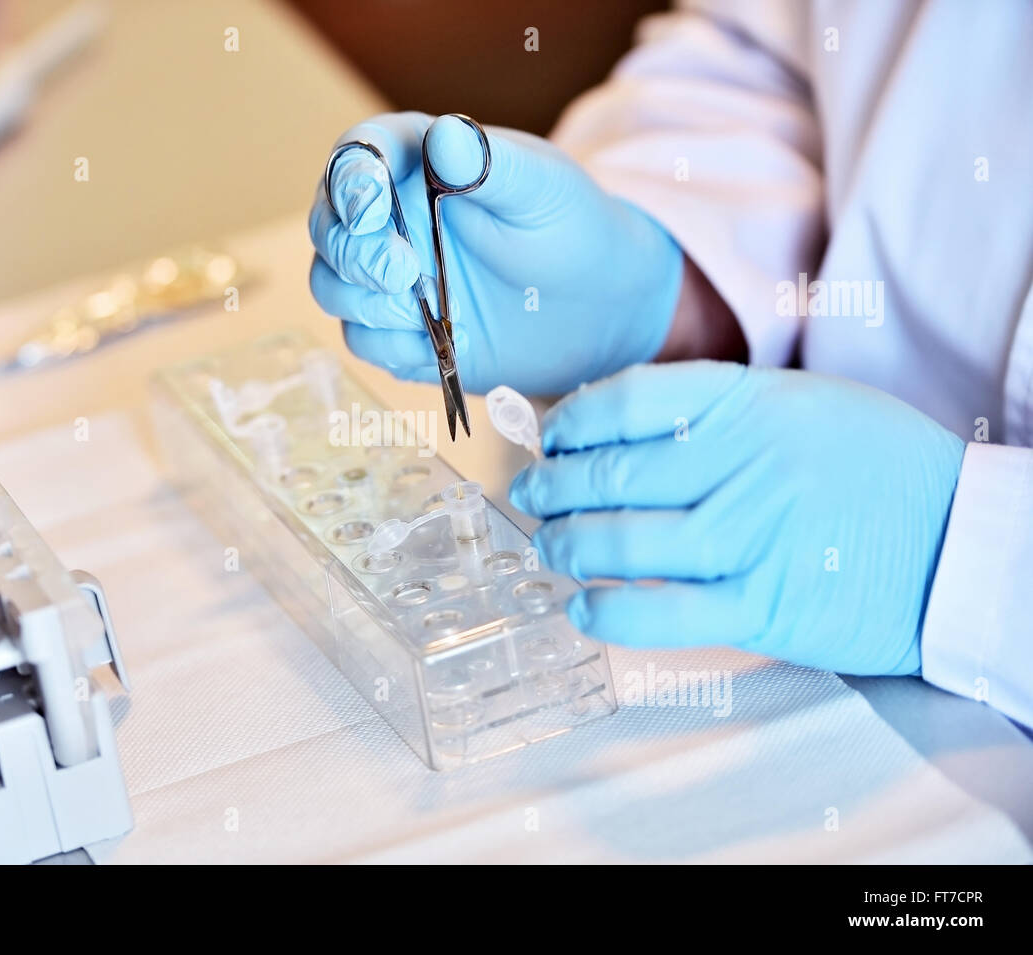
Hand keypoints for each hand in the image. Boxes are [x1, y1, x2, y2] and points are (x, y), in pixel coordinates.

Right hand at [308, 112, 683, 394]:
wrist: (598, 307)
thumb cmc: (570, 229)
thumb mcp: (539, 189)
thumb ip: (487, 165)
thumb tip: (444, 136)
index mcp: (416, 162)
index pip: (356, 156)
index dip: (349, 182)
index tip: (369, 212)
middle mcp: (390, 218)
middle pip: (329, 228)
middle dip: (355, 254)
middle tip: (404, 273)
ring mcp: (388, 277)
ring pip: (331, 286)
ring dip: (364, 301)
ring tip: (423, 308)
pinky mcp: (398, 331)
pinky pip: (363, 340)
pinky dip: (393, 346)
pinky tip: (444, 343)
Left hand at [509, 362, 964, 674]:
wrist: (961, 543)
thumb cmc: (878, 470)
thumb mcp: (803, 406)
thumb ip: (718, 411)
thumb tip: (620, 426)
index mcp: (750, 403)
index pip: (629, 400)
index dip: (574, 422)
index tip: (551, 438)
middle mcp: (743, 464)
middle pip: (613, 475)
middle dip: (553, 488)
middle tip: (531, 496)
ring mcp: (751, 537)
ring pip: (624, 542)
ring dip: (568, 547)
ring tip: (548, 548)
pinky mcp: (763, 606)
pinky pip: (662, 612)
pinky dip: (610, 611)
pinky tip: (584, 607)